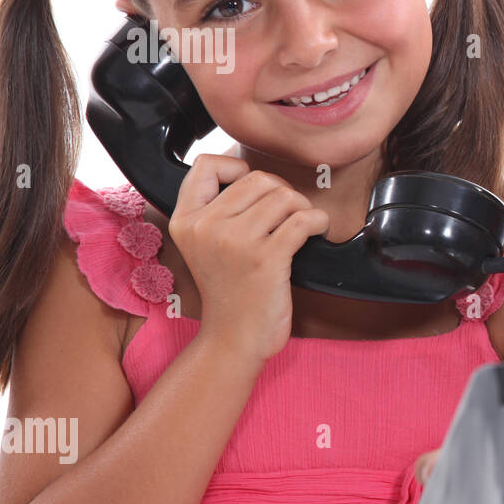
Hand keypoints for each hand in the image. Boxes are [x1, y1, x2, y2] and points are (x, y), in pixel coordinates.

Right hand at [170, 155, 329, 364]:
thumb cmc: (229, 291)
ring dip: (302, 207)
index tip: (254, 189)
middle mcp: (206, 226)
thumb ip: (217, 211)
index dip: (237, 166)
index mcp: (185, 220)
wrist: (233, 339)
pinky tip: (316, 231)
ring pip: (284, 196)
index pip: (206, 164)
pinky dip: (318, 221)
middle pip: (257, 177)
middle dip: (282, 191)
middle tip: (288, 215)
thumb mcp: (204, 246)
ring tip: (300, 226)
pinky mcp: (266, 259)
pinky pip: (303, 219)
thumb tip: (255, 174)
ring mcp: (235, 242)